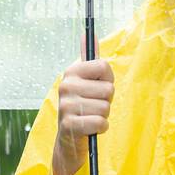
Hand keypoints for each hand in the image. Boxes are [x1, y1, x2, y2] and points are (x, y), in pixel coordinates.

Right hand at [52, 47, 113, 174]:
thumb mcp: (85, 81)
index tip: (97, 88)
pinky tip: (90, 128)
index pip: (104, 67)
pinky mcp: (70, 124)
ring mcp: (66, 105)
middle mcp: (66, 85)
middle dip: (106, 101)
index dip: (107, 80)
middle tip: (93, 107)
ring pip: (105, 107)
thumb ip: (90, 59)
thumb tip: (89, 34)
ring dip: (102, 115)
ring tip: (90, 117)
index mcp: (71, 71)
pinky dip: (100, 128)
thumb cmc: (83, 107)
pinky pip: (101, 122)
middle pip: (108, 88)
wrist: (68, 140)